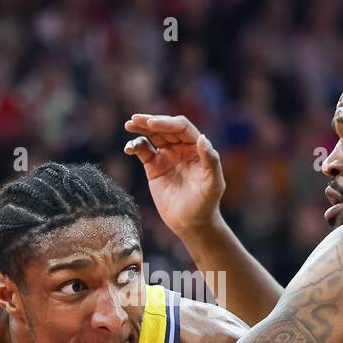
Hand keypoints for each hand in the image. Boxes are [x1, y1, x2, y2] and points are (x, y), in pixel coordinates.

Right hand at [123, 113, 224, 235]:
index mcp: (196, 148)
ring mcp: (167, 156)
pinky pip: (143, 151)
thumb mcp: (213, 184)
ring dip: (141, 129)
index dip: (167, 123)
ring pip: (152, 136)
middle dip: (150, 122)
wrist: (191, 223)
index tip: (152, 124)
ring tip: (129, 124)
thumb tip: (202, 137)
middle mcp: (182, 148)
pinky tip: (129, 148)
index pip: (181, 128)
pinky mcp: (154, 167)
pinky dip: (135, 146)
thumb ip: (211, 161)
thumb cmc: (206, 204)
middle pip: (165, 128)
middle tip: (135, 119)